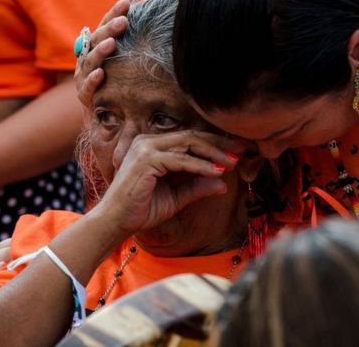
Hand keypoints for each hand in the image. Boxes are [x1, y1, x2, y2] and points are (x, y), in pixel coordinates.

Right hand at [74, 0, 138, 107]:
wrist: (102, 109)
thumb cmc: (113, 74)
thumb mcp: (119, 47)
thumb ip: (123, 21)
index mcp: (96, 44)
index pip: (104, 24)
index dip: (115, 12)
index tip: (128, 0)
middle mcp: (86, 57)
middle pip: (96, 40)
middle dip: (109, 29)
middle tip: (123, 21)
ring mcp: (83, 76)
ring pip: (90, 61)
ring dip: (100, 52)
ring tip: (112, 44)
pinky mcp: (84, 96)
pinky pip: (86, 87)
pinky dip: (92, 80)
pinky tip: (100, 73)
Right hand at [94, 130, 242, 235]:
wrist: (116, 222)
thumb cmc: (141, 210)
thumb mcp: (176, 197)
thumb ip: (197, 186)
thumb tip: (223, 183)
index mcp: (153, 146)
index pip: (189, 139)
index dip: (214, 145)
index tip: (237, 153)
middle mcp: (148, 141)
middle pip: (192, 136)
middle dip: (219, 144)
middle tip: (243, 150)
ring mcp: (146, 148)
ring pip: (189, 143)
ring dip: (214, 153)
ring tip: (234, 162)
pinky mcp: (146, 160)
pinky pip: (181, 160)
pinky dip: (202, 166)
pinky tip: (219, 172)